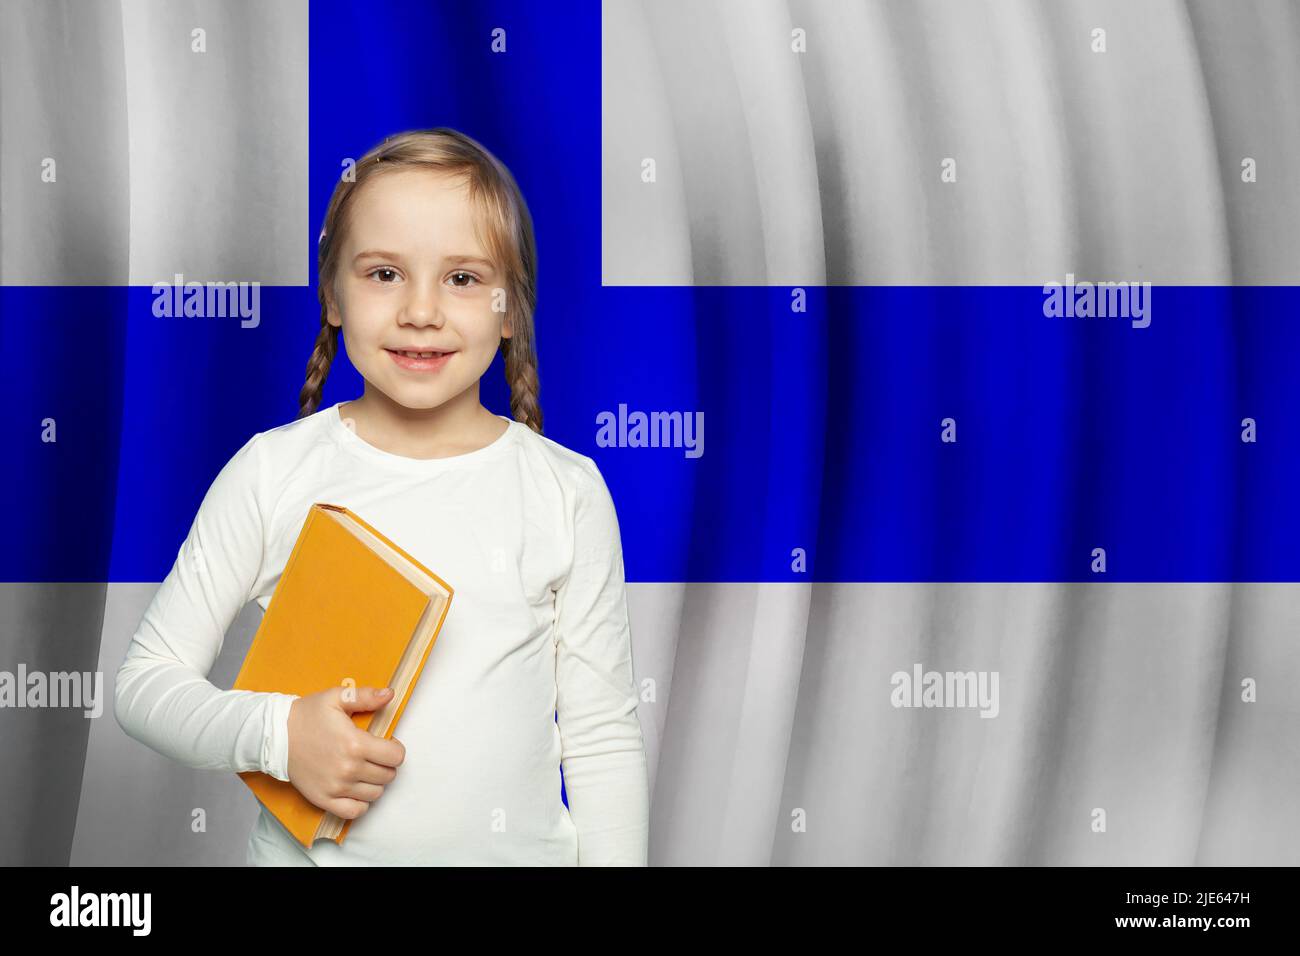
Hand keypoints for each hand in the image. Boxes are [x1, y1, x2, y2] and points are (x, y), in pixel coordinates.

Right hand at [285, 685, 405, 821]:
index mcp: (355, 744)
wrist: (276, 735)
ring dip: (375, 782)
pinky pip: (356, 811)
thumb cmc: (307, 716)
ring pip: (375, 794)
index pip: (396, 756)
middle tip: (374, 755)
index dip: (395, 748)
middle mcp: (348, 769)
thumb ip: (366, 696)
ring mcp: (336, 787)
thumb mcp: (337, 697)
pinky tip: (355, 788)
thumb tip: (389, 694)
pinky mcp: (324, 799)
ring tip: (364, 769)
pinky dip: (361, 803)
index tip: (386, 743)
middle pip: (388, 776)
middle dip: (386, 764)